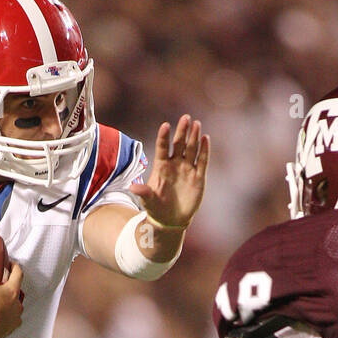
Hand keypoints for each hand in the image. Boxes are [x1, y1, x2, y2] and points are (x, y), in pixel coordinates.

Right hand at [0, 253, 23, 337]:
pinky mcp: (8, 331)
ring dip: (9, 305)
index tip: (12, 265)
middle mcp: (16, 306)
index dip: (15, 268)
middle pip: (16, 292)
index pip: (18, 275)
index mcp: (11, 292)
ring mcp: (13, 319)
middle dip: (10, 288)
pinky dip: (5, 320)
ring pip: (15, 309)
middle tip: (3, 285)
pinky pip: (10, 323)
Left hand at [129, 115, 209, 230]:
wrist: (171, 220)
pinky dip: (204, 150)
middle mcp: (175, 164)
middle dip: (182, 131)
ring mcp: (187, 169)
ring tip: (196, 124)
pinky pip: (202, 161)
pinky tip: (206, 138)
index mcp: (161, 166)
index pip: (162, 147)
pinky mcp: (198, 177)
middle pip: (179, 144)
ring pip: (191, 149)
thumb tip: (131, 188)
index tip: (165, 125)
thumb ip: (143, 193)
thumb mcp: (148, 201)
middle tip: (185, 117)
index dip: (164, 137)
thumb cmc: (156, 208)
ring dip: (194, 137)